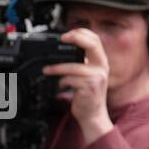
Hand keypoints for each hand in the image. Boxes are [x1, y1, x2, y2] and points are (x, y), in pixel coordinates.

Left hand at [42, 28, 112, 143]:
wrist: (92, 114)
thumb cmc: (86, 95)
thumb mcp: (85, 75)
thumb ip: (79, 64)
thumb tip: (61, 54)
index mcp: (100, 61)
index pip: (95, 40)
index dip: (82, 34)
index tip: (67, 34)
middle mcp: (102, 67)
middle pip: (92, 45)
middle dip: (76, 39)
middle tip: (62, 38)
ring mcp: (97, 77)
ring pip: (74, 66)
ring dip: (57, 68)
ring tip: (47, 70)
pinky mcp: (89, 87)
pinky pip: (71, 80)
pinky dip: (62, 82)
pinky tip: (60, 86)